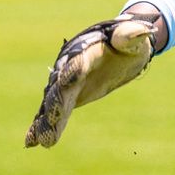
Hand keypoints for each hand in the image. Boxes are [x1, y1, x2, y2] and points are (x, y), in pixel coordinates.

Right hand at [24, 15, 155, 147]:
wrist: (116, 44)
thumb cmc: (127, 38)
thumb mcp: (132, 36)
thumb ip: (131, 36)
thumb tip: (143, 32)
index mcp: (87, 48)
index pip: (79, 60)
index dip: (73, 70)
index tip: (66, 82)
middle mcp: (70, 64)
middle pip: (61, 86)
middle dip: (56, 103)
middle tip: (52, 119)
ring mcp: (66, 81)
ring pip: (53, 102)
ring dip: (47, 120)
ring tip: (40, 140)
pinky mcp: (67, 95)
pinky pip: (51, 109)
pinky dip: (41, 124)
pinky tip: (31, 142)